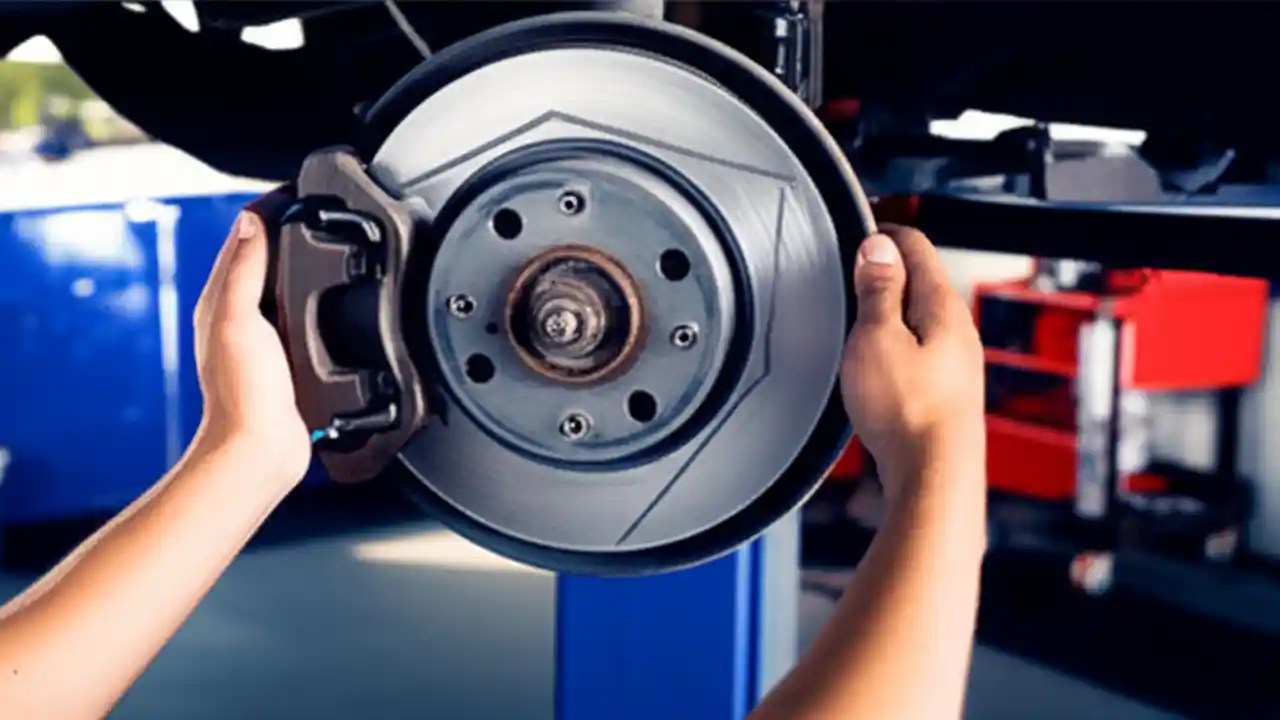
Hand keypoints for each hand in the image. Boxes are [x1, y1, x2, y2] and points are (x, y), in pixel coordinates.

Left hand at [191, 194, 309, 483]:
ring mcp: (262, 339)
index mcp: (221, 302)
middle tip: (317, 207)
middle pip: (263, 258)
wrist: (261, 449)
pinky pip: (299, 315)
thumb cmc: (245, 394)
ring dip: (300, 262)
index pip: (243, 238)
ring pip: (282, 286)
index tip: (296, 190)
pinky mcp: (285, 360)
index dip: (269, 209)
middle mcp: (238, 317)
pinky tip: (330, 298)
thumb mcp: (240, 320)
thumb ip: (244, 270)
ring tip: (326, 241)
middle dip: (286, 230)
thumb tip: (250, 221)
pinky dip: (312, 296)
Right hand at [840, 225, 983, 501]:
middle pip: (922, 280)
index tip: (859, 226)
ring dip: (890, 308)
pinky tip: (877, 358)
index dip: (884, 231)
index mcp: (943, 307)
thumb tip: (878, 247)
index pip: (916, 246)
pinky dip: (896, 340)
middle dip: (886, 268)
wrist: (933, 476)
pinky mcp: (944, 392)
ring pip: (921, 317)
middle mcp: (957, 331)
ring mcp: (955, 363)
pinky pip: (920, 350)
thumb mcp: (877, 337)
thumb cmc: (906, 412)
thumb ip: (878, 289)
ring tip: (857, 311)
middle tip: (850, 267)